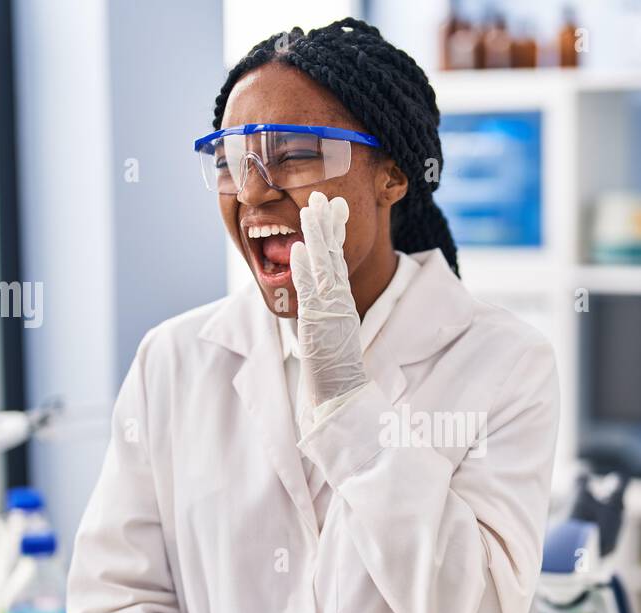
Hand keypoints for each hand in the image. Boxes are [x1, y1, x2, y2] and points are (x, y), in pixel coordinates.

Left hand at [289, 191, 367, 407]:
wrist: (343, 388)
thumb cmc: (333, 364)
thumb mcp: (329, 328)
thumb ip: (323, 305)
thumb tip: (313, 291)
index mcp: (342, 298)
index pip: (337, 257)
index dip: (335, 231)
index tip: (334, 208)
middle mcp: (339, 298)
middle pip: (334, 253)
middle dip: (328, 223)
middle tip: (323, 196)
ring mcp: (331, 306)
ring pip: (324, 263)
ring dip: (316, 235)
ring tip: (310, 209)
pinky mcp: (321, 318)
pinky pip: (311, 288)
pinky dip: (304, 267)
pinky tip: (297, 247)